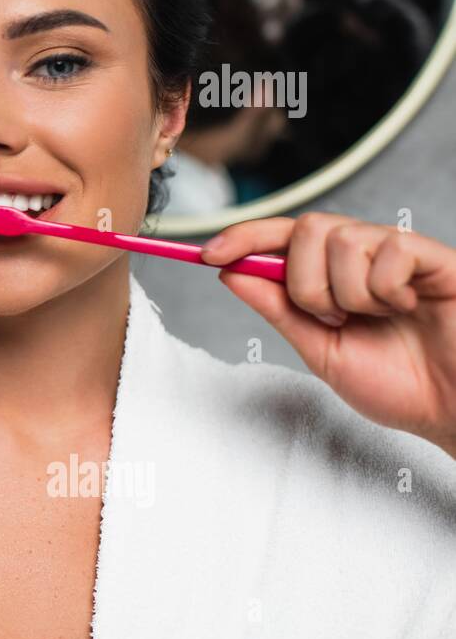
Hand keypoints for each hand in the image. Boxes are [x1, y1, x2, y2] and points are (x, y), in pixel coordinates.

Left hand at [200, 213, 455, 458]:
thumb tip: (229, 273)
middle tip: (331, 318)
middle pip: (307, 226)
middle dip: (303, 279)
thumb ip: (279, 309)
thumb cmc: (400, 385)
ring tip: (373, 318)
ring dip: (346, 291)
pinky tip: (407, 307)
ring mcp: (399, 253)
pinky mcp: (435, 258)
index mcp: (334, 276)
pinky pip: (391, 249)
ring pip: (343, 237)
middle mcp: (364, 256)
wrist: (454, 412)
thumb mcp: (321, 350)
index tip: (207, 255)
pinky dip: (387, 288)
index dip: (245, 236)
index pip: (282, 237)